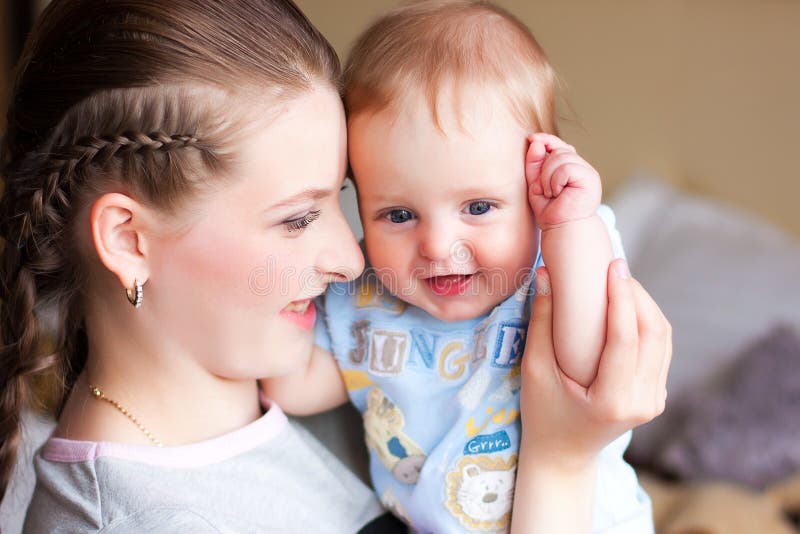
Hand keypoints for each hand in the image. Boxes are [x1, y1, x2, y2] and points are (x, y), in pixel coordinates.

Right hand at [520, 259, 671, 471]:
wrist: (563, 455)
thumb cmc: (542, 415)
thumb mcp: (533, 371)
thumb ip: (541, 322)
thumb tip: (545, 274)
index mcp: (612, 400)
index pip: (626, 339)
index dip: (623, 298)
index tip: (613, 266)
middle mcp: (643, 401)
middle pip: (654, 333)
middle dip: (637, 295)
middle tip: (614, 268)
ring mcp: (654, 400)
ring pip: (663, 338)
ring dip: (645, 305)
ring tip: (620, 282)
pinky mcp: (656, 396)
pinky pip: (660, 349)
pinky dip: (647, 322)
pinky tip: (627, 306)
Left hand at [525, 133, 601, 228]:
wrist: (561, 228)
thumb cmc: (550, 209)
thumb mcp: (536, 182)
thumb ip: (534, 163)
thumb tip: (536, 141)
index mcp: (571, 166)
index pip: (559, 146)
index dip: (546, 140)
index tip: (531, 139)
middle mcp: (581, 167)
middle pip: (557, 151)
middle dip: (544, 169)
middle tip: (544, 190)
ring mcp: (588, 171)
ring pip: (560, 158)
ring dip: (548, 177)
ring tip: (551, 193)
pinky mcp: (590, 178)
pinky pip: (565, 168)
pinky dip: (555, 181)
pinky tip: (558, 194)